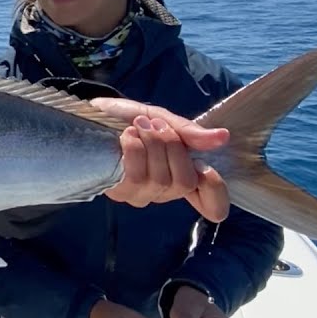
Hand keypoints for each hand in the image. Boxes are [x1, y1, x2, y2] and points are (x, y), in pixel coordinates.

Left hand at [90, 98, 230, 222]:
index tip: (205, 168)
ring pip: (161, 179)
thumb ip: (189, 132)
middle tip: (156, 125)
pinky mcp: (119, 191)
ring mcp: (141, 195)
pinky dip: (134, 148)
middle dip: (172, 145)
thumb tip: (221, 137)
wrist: (95, 112)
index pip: (212, 205)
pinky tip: (126, 136)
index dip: (215, 192)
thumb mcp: (162, 118)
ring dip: (151, 144)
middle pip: (184, 182)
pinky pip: (137, 176)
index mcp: (181, 175)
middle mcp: (164, 192)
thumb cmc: (131, 118)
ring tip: (138, 126)